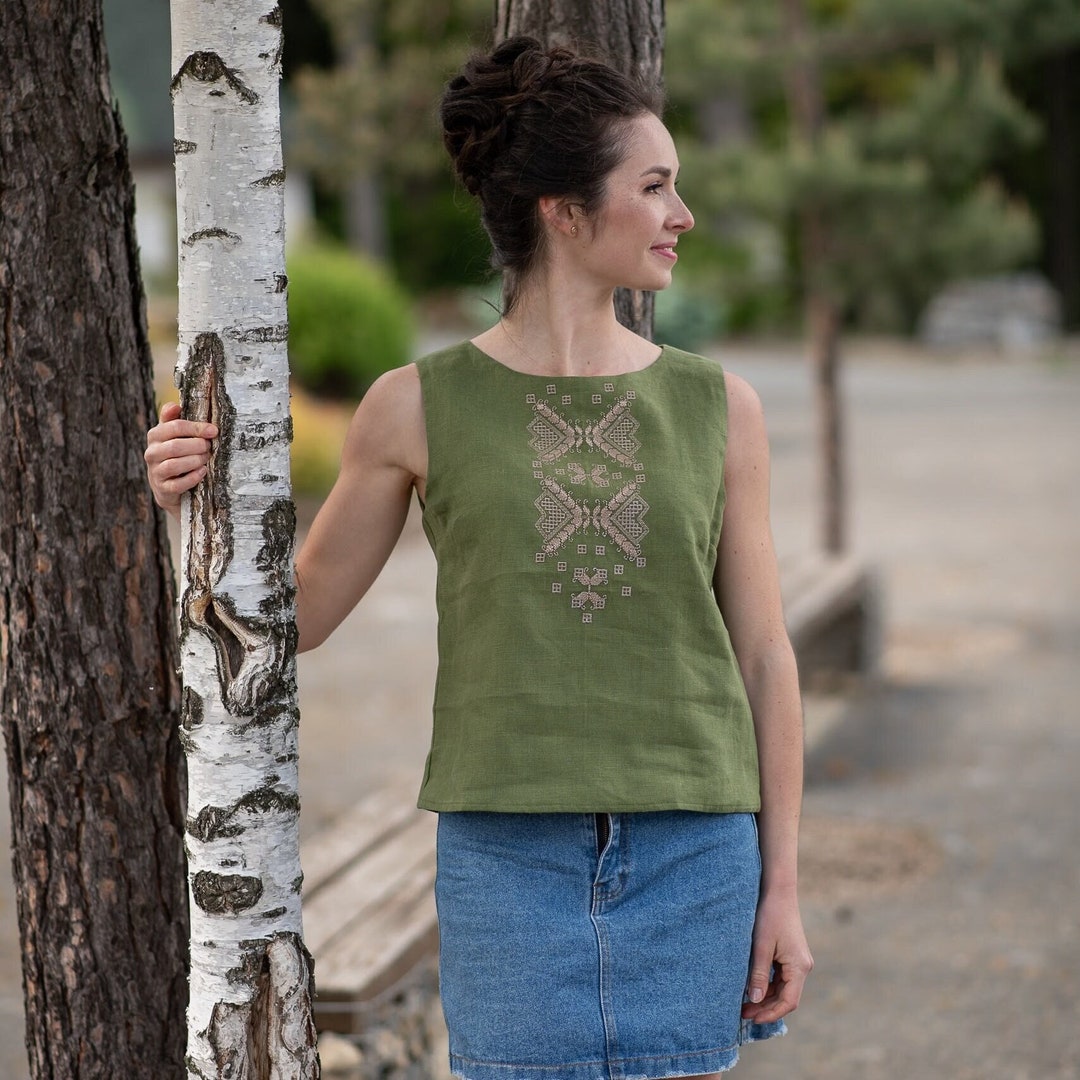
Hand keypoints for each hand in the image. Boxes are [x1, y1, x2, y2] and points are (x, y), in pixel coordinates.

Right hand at [144, 401, 217, 515]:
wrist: (169, 487)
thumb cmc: (176, 455)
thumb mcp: (173, 435)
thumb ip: (173, 419)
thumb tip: (175, 405)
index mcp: (155, 435)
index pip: (175, 426)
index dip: (196, 428)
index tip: (214, 431)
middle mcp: (152, 453)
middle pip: (175, 446)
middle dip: (197, 446)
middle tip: (209, 447)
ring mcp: (155, 472)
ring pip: (174, 465)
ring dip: (195, 461)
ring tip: (206, 458)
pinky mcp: (162, 489)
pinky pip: (177, 484)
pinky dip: (193, 477)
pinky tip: (203, 472)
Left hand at [741, 885, 812, 1025]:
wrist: (779, 891)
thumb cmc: (770, 915)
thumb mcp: (761, 946)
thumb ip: (758, 974)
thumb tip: (754, 1000)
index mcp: (799, 967)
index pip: (788, 1001)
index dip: (771, 1013)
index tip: (752, 1019)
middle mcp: (803, 967)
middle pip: (786, 997)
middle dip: (765, 1007)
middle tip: (743, 1013)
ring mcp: (798, 961)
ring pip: (783, 988)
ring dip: (765, 997)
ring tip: (744, 1003)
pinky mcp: (791, 955)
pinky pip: (781, 978)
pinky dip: (767, 985)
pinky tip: (752, 988)